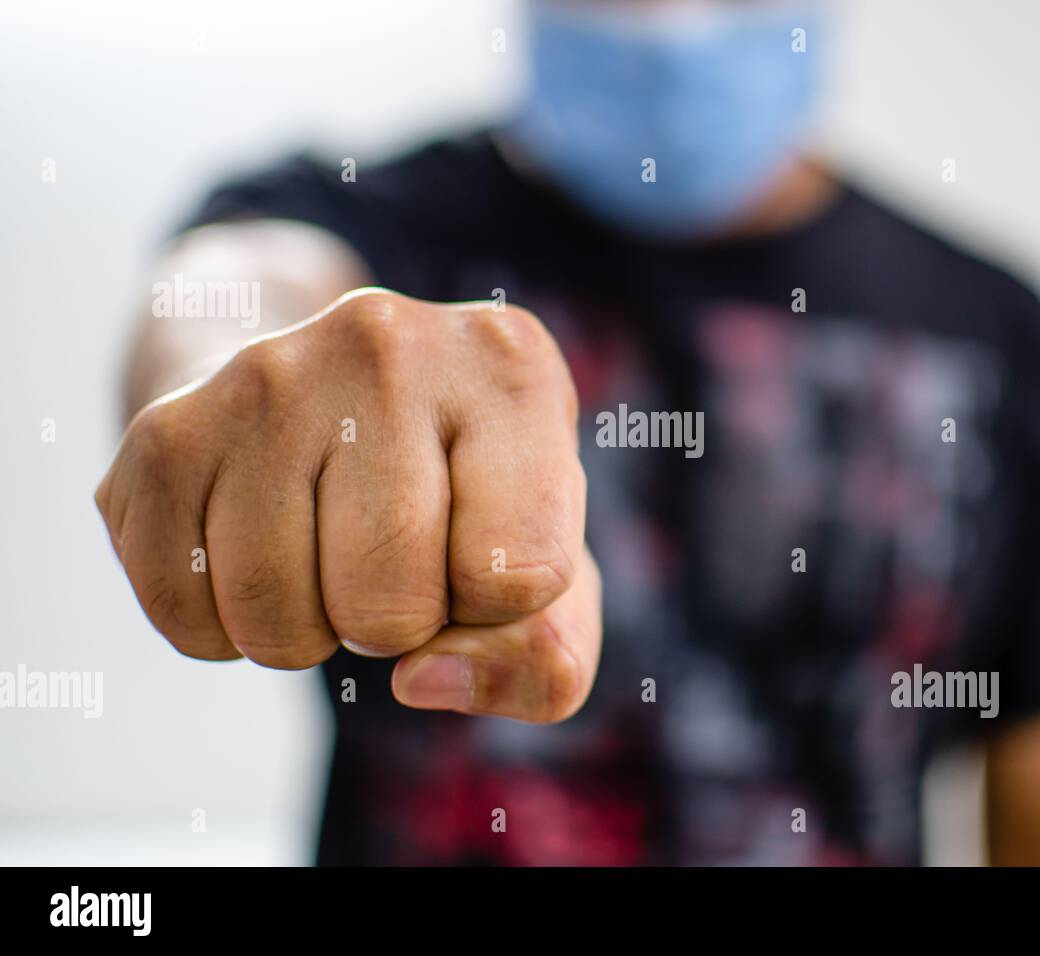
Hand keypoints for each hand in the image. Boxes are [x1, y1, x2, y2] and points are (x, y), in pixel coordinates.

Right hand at [96, 289, 599, 721]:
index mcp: (511, 368)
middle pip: (389, 606)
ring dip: (305, 631)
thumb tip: (422, 681)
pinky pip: (182, 614)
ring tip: (324, 548)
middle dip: (396, 625)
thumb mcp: (549, 565)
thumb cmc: (461, 494)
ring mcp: (264, 378)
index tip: (480, 541)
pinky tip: (253, 552)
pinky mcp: (164, 431)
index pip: (520, 578)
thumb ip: (548, 655)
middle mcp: (387, 344)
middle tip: (392, 556)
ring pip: (275, 618)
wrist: (323, 396)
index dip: (496, 603)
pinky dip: (221, 629)